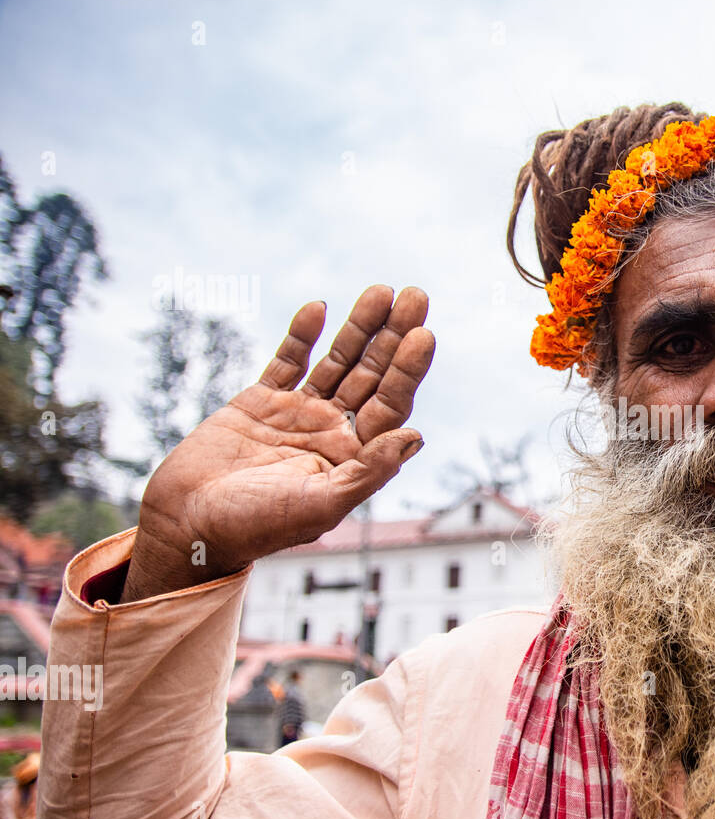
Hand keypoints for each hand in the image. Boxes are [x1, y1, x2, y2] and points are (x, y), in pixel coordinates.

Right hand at [121, 285, 435, 601]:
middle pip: (372, 375)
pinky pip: (286, 361)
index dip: (408, 370)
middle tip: (417, 295)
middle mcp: (331, 431)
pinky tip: (318, 308)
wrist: (187, 525)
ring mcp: (297, 414)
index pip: (390, 405)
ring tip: (382, 291)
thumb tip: (415, 437)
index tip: (423, 334)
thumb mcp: (319, 505)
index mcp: (352, 457)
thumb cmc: (255, 528)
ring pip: (336, 361)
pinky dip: (301, 335)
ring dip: (359, 327)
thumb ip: (368, 472)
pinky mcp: (259, 402)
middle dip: (393, 336)